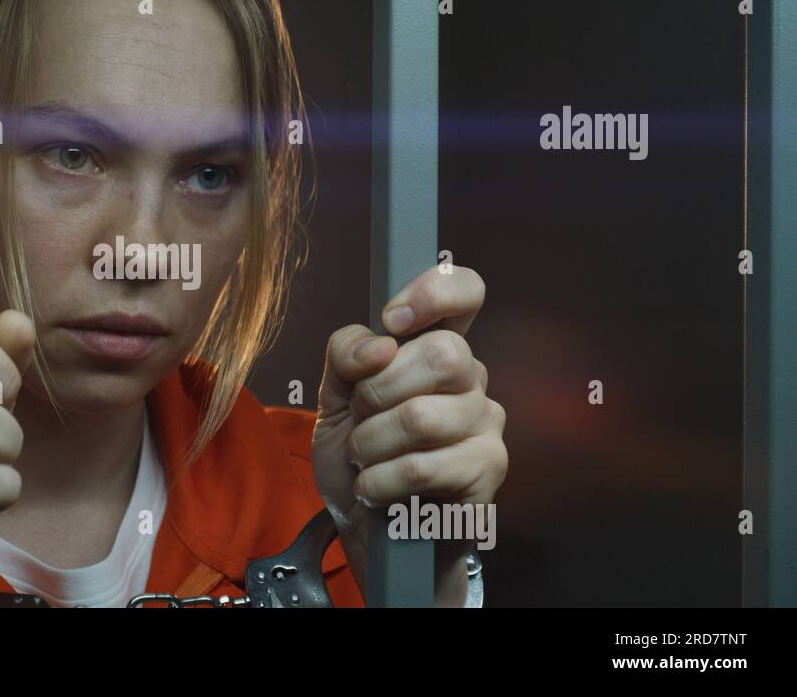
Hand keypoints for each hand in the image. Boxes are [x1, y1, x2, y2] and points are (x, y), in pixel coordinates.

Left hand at [311, 265, 507, 605]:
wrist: (365, 528)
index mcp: (434, 347)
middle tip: (360, 419)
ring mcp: (486, 423)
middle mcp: (471, 377)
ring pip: (422, 416)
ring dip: (370, 444)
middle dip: (378, 391)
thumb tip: (380, 344)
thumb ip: (344, 355)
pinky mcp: (487, 470)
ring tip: (364, 460)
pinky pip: (423, 466)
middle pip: (443, 353)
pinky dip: (380, 481)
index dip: (435, 292)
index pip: (465, 291)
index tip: (393, 319)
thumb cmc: (357, 457)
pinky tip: (375, 490)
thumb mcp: (331, 399)